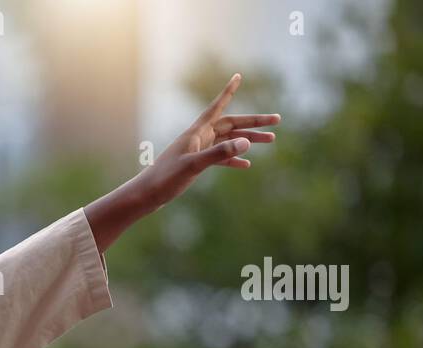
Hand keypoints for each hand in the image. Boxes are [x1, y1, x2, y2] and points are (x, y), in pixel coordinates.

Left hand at [84, 73, 279, 253]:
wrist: (146, 195)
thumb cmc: (165, 179)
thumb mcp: (194, 165)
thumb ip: (220, 154)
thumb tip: (245, 143)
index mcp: (196, 132)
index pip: (216, 107)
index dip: (228, 92)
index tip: (238, 76)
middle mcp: (198, 137)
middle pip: (231, 124)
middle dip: (254, 122)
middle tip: (277, 121)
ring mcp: (197, 150)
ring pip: (228, 141)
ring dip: (249, 140)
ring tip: (271, 140)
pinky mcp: (195, 164)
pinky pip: (220, 158)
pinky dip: (233, 159)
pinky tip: (247, 165)